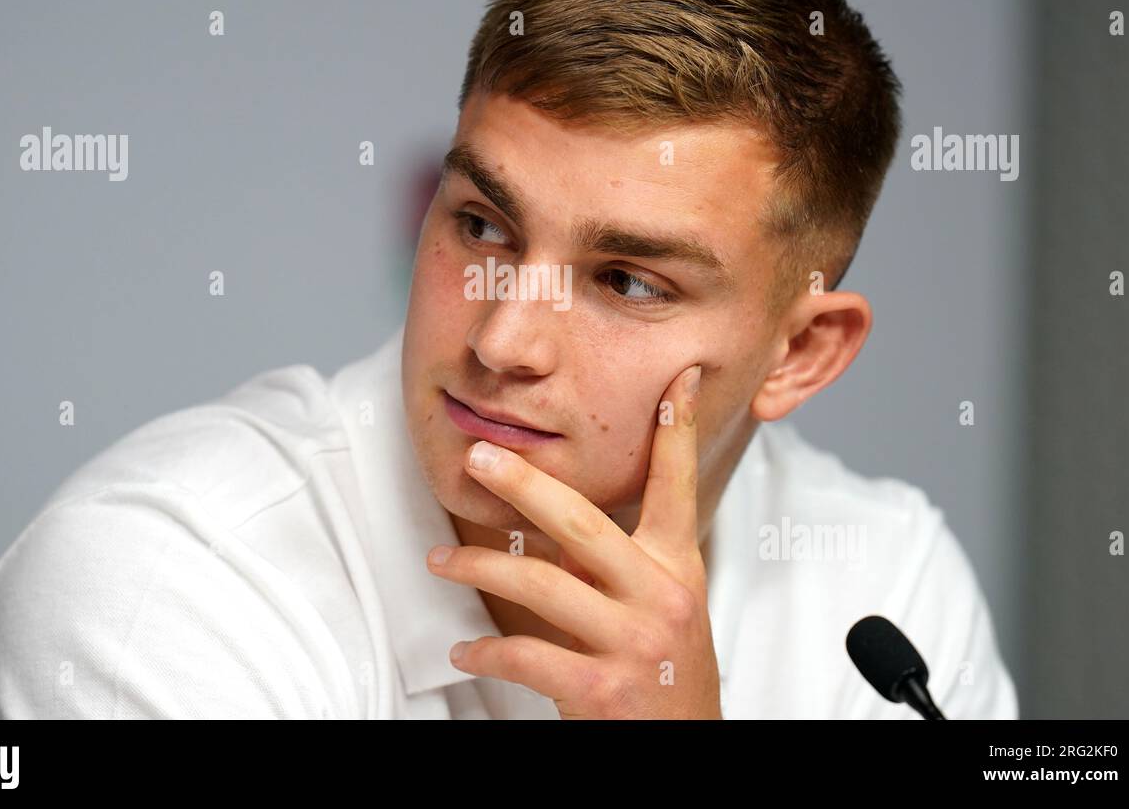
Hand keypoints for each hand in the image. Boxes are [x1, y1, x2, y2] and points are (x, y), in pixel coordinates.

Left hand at [425, 363, 721, 718]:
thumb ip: (618, 563)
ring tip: (440, 562)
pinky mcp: (603, 689)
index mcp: (678, 568)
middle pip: (581, 522)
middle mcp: (661, 595)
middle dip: (522, 484)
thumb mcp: (663, 608)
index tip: (675, 378)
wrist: (688, 750)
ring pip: (540, 584)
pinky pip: (527, 656)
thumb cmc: (668, 675)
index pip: (677, 486)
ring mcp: (634, 641)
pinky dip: (487, 651)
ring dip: (479, 567)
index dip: (676, 429)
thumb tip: (554, 525)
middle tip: (477, 457)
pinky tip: (465, 649)